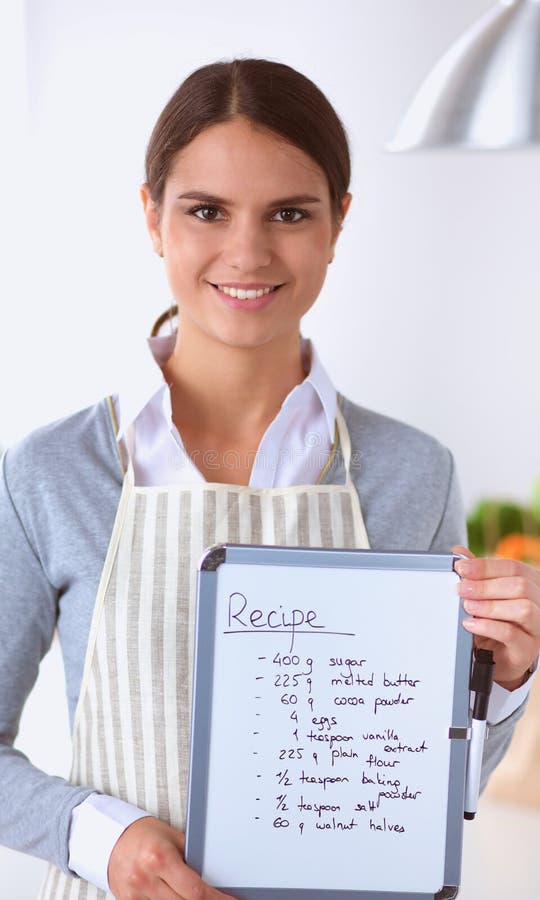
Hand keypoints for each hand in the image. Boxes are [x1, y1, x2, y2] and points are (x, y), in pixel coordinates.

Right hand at [108, 816, 235, 899]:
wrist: (111, 839)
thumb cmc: (144, 834)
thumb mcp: (171, 838)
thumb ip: (191, 857)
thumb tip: (216, 874)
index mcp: (160, 858)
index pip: (195, 890)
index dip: (217, 899)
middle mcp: (146, 879)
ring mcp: (135, 895)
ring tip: (200, 898)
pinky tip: (177, 898)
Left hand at [452, 545, 539, 689]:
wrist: (492, 659)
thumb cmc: (489, 623)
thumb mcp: (481, 597)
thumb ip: (474, 575)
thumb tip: (458, 553)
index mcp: (530, 585)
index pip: (514, 568)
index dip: (486, 566)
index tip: (461, 568)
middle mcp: (538, 604)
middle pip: (520, 586)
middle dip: (486, 586)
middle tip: (461, 589)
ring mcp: (536, 628)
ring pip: (523, 608)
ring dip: (490, 606)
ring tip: (467, 607)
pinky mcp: (527, 649)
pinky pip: (512, 634)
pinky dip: (488, 626)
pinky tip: (470, 625)